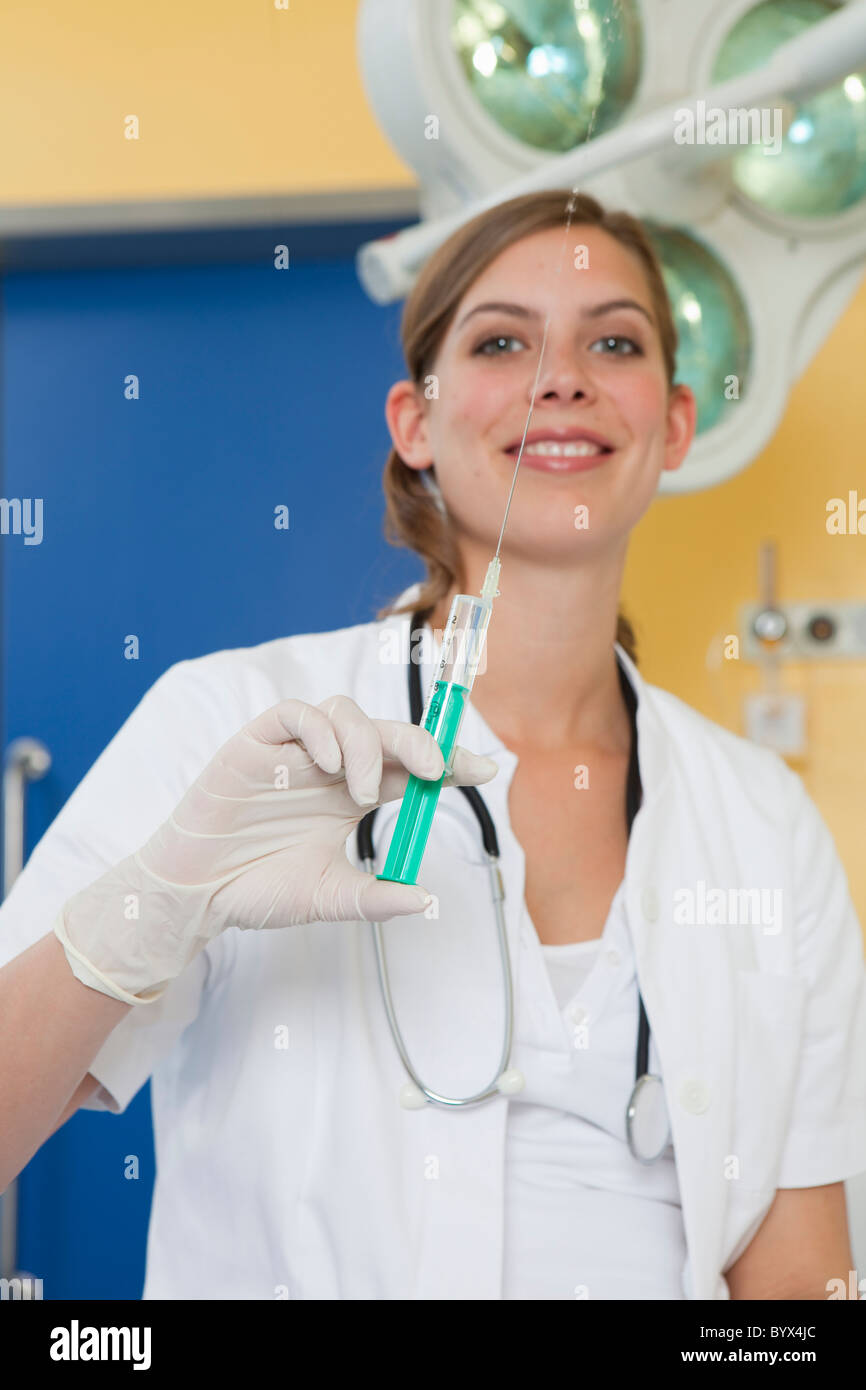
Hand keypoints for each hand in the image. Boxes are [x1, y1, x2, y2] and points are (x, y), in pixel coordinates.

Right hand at [55, 694, 498, 1001]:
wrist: (195, 893)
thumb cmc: (256, 890)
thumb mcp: (327, 898)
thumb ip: (374, 898)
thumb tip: (427, 901)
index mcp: (350, 796)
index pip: (407, 768)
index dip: (447, 763)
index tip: (485, 771)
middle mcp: (328, 766)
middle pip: (385, 731)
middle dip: (420, 743)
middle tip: (438, 771)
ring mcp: (294, 752)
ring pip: (344, 712)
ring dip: (364, 743)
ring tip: (358, 793)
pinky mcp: (257, 742)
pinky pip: (295, 712)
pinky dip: (319, 730)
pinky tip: (324, 766)